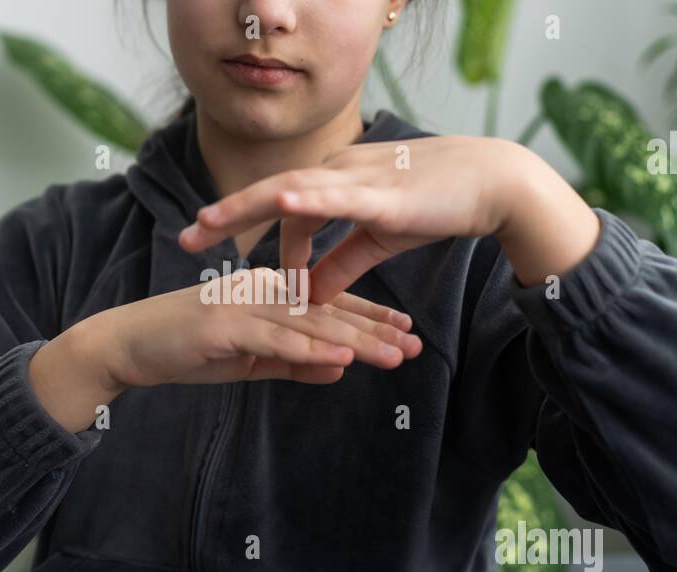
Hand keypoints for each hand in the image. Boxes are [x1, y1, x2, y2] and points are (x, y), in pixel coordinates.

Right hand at [30, 268, 421, 431]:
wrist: (128, 346)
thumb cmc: (185, 350)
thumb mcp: (249, 361)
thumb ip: (294, 361)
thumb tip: (340, 366)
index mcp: (268, 294)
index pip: (327, 305)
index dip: (368, 318)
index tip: (405, 332)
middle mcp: (261, 290)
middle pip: (329, 310)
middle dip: (375, 328)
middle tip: (416, 344)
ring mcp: (243, 303)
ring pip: (311, 322)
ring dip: (356, 339)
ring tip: (395, 354)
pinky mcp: (225, 322)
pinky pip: (277, 336)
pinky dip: (312, 346)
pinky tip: (344, 355)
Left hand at [179, 136, 599, 298]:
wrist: (491, 182)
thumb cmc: (438, 204)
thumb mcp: (379, 239)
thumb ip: (340, 265)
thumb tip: (308, 294)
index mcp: (337, 179)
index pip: (285, 209)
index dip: (260, 236)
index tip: (234, 263)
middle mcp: (337, 170)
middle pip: (268, 192)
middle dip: (225, 216)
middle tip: (185, 237)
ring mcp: (355, 178)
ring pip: (286, 190)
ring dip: (244, 207)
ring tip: (206, 223)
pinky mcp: (378, 192)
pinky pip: (331, 195)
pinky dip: (299, 199)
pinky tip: (274, 202)